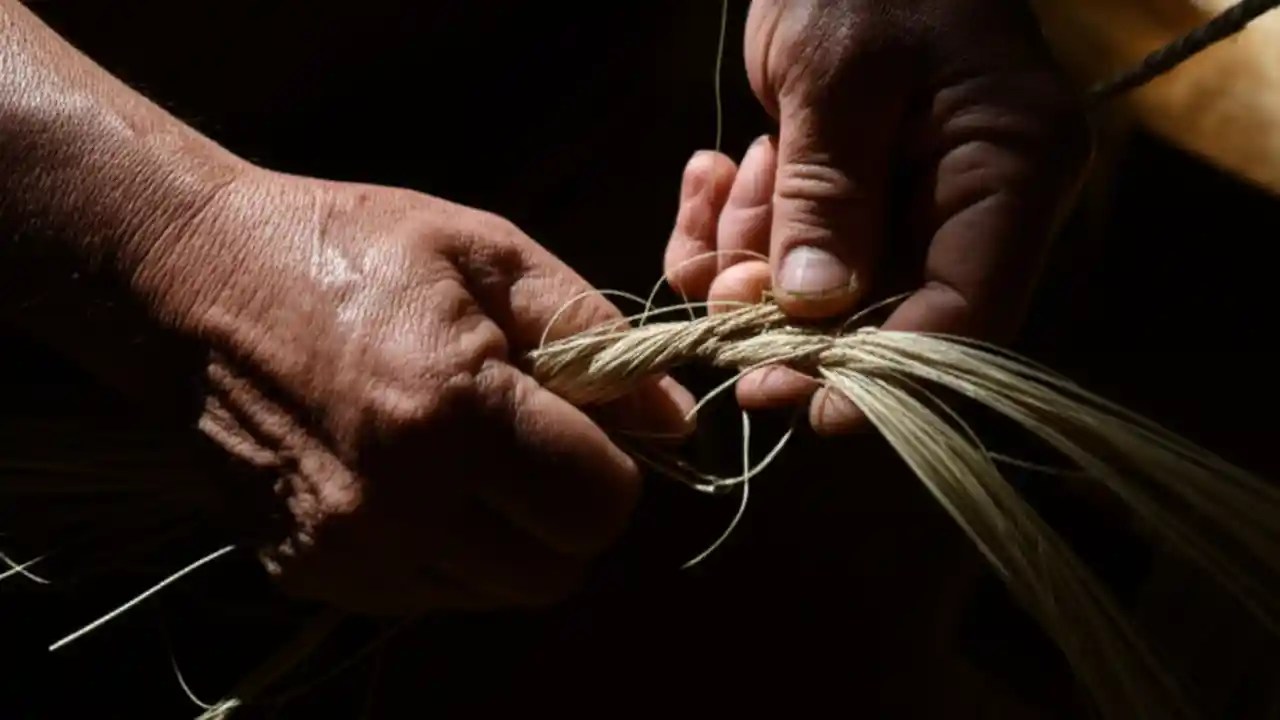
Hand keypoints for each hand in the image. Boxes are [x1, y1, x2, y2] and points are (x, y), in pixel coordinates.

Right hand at [144, 169, 693, 615]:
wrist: (192, 282)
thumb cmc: (351, 248)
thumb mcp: (487, 252)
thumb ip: (591, 334)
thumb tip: (673, 420)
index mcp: (455, 411)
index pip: (598, 503)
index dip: (614, 466)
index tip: (588, 425)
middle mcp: (403, 504)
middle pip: (558, 569)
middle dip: (570, 511)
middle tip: (538, 446)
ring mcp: (352, 551)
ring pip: (498, 592)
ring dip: (513, 537)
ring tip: (473, 458)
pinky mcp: (313, 574)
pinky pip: (430, 594)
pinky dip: (451, 552)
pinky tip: (419, 481)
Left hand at [664, 0, 1090, 433]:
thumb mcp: (839, 76)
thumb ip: (828, 196)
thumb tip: (811, 313)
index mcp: (1009, 168)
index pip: (968, 314)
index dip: (884, 375)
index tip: (795, 399)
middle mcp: (973, 197)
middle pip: (887, 315)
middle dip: (789, 316)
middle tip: (720, 305)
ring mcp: (910, 195)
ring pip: (825, 288)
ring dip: (750, 262)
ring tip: (721, 187)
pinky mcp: (850, 187)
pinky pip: (793, 245)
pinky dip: (738, 230)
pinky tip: (713, 175)